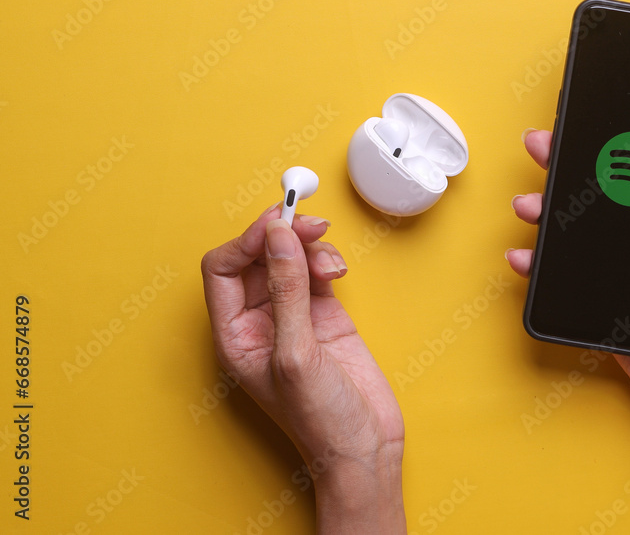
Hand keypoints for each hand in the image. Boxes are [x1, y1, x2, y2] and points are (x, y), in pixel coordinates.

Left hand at [201, 205, 404, 532]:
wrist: (365, 448)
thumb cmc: (320, 421)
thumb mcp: (298, 354)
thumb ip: (287, 290)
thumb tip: (277, 236)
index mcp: (234, 334)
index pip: (223, 268)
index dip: (248, 240)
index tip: (279, 223)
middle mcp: (258, 320)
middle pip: (257, 255)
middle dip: (282, 233)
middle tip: (310, 222)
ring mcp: (292, 316)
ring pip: (289, 257)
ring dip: (309, 246)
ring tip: (330, 255)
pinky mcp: (323, 315)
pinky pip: (316, 270)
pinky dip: (327, 260)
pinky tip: (338, 271)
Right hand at [508, 129, 629, 533]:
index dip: (623, 153)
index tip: (597, 128)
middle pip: (606, 199)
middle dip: (570, 171)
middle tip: (542, 147)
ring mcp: (624, 276)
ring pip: (579, 234)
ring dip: (547, 213)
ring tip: (528, 205)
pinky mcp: (603, 305)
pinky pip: (567, 280)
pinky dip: (541, 267)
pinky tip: (525, 257)